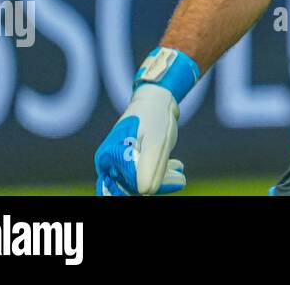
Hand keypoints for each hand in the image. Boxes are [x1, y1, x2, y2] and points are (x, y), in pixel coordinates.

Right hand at [95, 47, 199, 195]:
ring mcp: (117, 160)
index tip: (178, 181)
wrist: (156, 98)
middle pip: (130, 186)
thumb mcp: (157, 142)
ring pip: (137, 182)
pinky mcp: (128, 159)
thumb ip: (151, 166)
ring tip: (180, 172)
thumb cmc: (155, 117)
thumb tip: (145, 191)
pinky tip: (176, 167)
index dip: (153, 186)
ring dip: (160, 180)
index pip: (130, 185)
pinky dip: (159, 173)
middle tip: (180, 179)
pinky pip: (141, 174)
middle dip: (157, 184)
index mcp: (110, 156)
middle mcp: (109, 161)